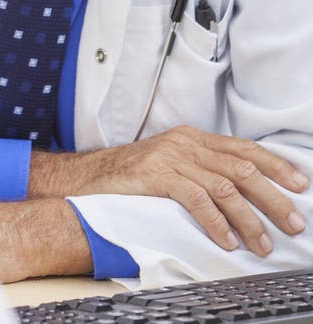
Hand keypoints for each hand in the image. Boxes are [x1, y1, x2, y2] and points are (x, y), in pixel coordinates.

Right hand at [28, 125, 308, 256]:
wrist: (89, 177)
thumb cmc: (133, 176)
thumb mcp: (172, 164)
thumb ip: (202, 169)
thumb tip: (242, 193)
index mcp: (193, 137)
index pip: (243, 148)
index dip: (275, 165)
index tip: (300, 184)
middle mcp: (186, 143)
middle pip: (240, 166)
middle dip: (272, 196)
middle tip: (292, 222)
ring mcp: (171, 157)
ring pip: (223, 185)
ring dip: (248, 218)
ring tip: (262, 243)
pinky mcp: (157, 174)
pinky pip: (195, 198)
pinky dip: (215, 222)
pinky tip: (226, 240)